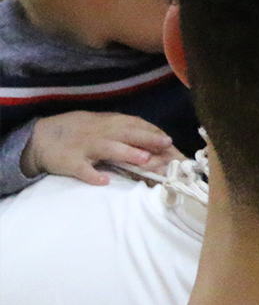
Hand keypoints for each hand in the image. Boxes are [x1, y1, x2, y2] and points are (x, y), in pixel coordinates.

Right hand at [21, 111, 184, 185]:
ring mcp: (85, 148)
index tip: (171, 141)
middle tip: (167, 144)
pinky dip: (92, 175)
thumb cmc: (77, 131)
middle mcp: (99, 133)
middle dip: (148, 138)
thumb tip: (151, 136)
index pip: (135, 125)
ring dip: (127, 153)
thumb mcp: (100, 124)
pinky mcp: (71, 163)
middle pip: (127, 134)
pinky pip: (83, 170)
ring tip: (145, 159)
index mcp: (108, 123)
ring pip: (109, 149)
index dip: (153, 132)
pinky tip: (103, 181)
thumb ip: (122, 128)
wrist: (41, 138)